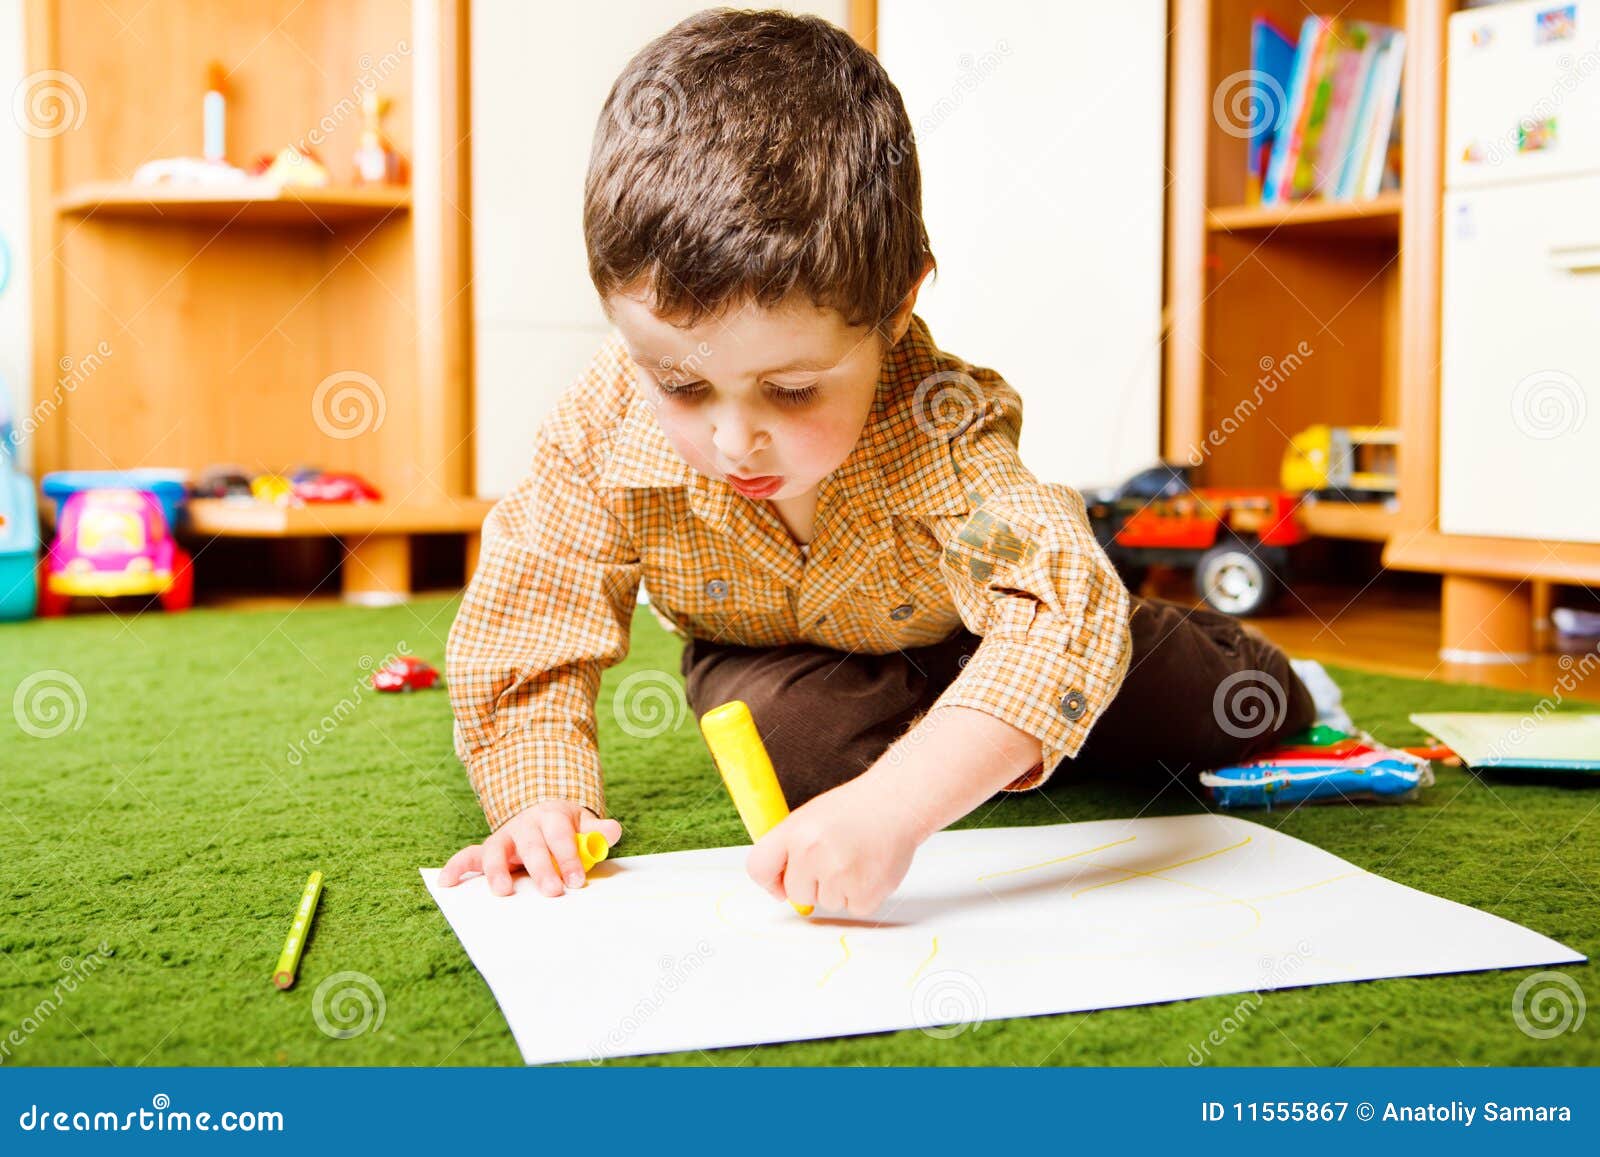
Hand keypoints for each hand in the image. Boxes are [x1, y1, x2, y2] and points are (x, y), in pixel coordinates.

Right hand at [438, 800, 621, 897]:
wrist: (543, 812)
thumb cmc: (566, 827)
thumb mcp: (584, 824)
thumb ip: (597, 831)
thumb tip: (613, 831)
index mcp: (552, 817)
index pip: (560, 835)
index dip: (569, 857)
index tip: (577, 882)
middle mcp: (525, 825)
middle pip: (531, 845)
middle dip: (541, 868)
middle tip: (552, 892)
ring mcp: (504, 837)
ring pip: (496, 849)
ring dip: (497, 870)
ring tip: (503, 891)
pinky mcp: (489, 849)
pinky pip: (468, 856)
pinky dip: (456, 867)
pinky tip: (446, 883)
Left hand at [746, 776, 919, 918]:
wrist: (897, 803)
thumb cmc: (855, 810)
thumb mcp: (810, 817)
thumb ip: (789, 848)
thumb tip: (778, 888)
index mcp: (795, 831)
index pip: (759, 868)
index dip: (770, 881)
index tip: (780, 884)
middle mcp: (813, 852)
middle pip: (796, 894)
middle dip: (812, 885)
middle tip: (835, 860)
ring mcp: (840, 874)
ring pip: (827, 903)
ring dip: (840, 889)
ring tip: (857, 858)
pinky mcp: (865, 893)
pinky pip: (853, 909)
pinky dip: (862, 896)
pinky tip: (870, 869)